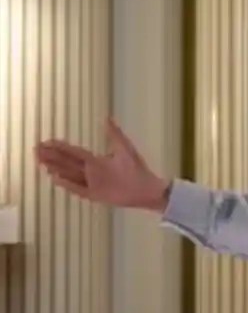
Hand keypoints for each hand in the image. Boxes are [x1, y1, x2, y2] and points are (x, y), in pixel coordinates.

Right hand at [34, 119, 169, 211]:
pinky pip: (78, 189)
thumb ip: (115, 134)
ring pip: (69, 175)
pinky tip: (55, 178)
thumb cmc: (137, 169)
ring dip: (55, 168)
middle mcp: (91, 171)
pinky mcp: (96, 195)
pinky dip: (67, 184)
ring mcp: (92, 183)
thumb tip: (107, 117)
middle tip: (35, 150)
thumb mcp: (125, 148)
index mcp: (96, 160)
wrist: (148, 189)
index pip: (74, 152)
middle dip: (51, 156)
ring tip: (39, 162)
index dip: (60, 147)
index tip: (45, 141)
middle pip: (67, 163)